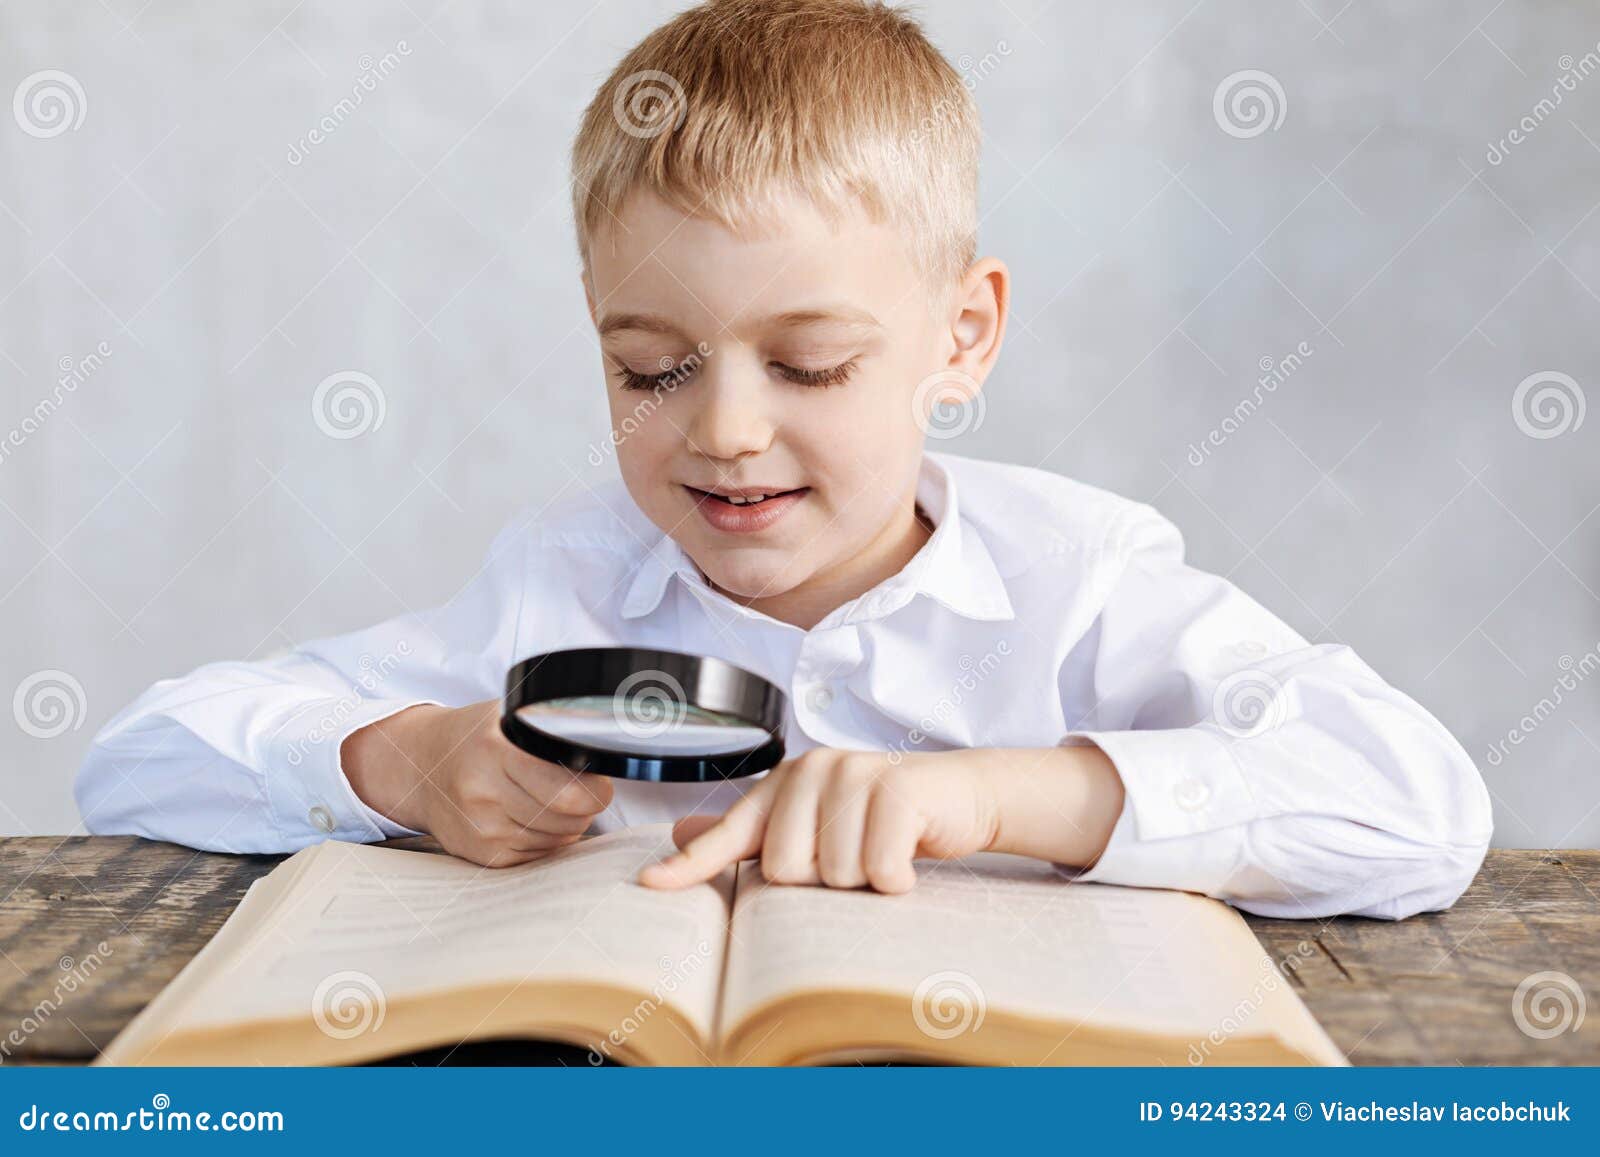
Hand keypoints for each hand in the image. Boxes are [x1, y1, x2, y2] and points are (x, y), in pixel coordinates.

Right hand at [343, 701, 612, 867]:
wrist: (423, 766)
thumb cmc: (478, 736)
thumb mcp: (508, 716)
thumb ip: (551, 729)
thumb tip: (609, 750)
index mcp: (494, 751)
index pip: (569, 790)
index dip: (596, 788)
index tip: (598, 779)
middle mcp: (483, 794)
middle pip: (569, 817)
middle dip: (588, 806)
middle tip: (583, 789)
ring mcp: (481, 829)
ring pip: (559, 838)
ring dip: (569, 823)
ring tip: (549, 798)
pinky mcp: (483, 855)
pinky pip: (541, 855)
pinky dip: (548, 838)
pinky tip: (532, 816)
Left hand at [637, 744, 1124, 892]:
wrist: (957, 797)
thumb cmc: (881, 817)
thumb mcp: (814, 824)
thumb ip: (750, 833)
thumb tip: (679, 837)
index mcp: (783, 783)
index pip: (730, 834)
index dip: (691, 865)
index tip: (650, 883)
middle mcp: (811, 771)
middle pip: (786, 870)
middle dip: (824, 882)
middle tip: (855, 856)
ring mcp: (853, 774)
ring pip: (833, 874)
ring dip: (864, 881)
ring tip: (882, 854)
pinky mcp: (894, 788)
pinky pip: (877, 867)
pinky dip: (895, 879)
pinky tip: (907, 860)